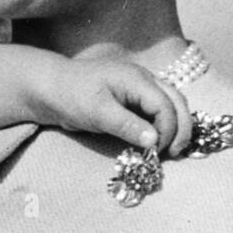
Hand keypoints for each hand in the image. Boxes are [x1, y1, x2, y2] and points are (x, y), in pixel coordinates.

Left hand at [31, 56, 191, 154]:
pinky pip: (157, 110)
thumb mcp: (97, 112)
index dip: (168, 129)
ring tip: (171, 149)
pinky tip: (159, 140)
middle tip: (176, 153)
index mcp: (137, 79)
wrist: (51, 88)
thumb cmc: (71, 96)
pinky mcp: (134, 99)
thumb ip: (126, 125)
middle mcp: (144, 80)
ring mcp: (140, 88)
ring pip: (171, 104)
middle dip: (181, 127)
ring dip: (176, 125)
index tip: (158, 151)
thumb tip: (154, 141)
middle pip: (177, 101)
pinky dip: (164, 124)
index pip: (166, 105)